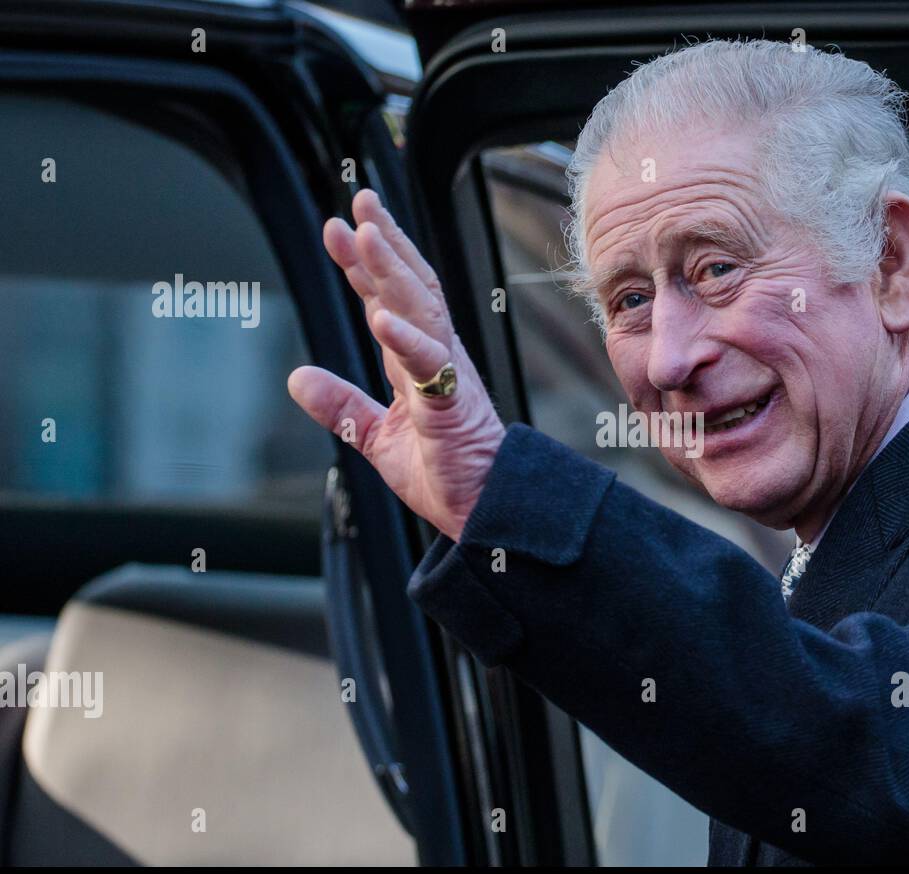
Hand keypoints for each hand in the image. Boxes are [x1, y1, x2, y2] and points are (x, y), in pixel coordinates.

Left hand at [288, 189, 504, 540]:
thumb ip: (341, 405)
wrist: (482, 508)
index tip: (336, 229)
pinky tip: (380, 316)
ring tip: (366, 236)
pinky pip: (427, 363)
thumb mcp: (375, 437)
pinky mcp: (450, 403)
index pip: (387, 298)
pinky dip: (405, 337)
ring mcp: (445, 374)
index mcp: (416, 360)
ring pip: (420, 309)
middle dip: (385, 241)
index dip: (361, 262)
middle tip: (360, 202)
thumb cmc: (445, 474)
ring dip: (392, 270)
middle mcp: (434, 356)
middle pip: (410, 285)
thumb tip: (297, 379)